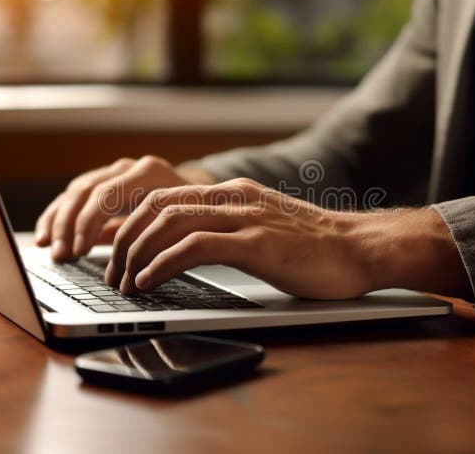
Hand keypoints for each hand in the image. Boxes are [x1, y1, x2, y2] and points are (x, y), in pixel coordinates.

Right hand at [34, 156, 215, 260]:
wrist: (201, 192)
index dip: (89, 223)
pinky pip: (73, 197)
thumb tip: (130, 270)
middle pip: (86, 191)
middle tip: (61, 256)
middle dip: (69, 225)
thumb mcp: (181, 223)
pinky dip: (58, 217)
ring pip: (75, 192)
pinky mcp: (103, 182)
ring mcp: (114, 172)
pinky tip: (45, 238)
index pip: (107, 195)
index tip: (80, 251)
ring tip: (48, 249)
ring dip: (58, 221)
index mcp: (149, 173)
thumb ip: (156, 237)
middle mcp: (128, 168)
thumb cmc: (195, 213)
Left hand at [105, 177, 471, 300]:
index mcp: (233, 193)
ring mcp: (245, 217)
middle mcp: (234, 197)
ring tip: (125, 282)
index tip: (117, 252)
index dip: (130, 223)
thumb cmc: (315, 248)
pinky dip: (163, 264)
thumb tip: (187, 250)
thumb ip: (228, 229)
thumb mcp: (264, 227)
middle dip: (124, 240)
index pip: (163, 197)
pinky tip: (150, 282)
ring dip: (137, 254)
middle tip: (113, 273)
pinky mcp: (256, 243)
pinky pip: (194, 247)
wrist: (361, 248)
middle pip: (156, 207)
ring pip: (169, 223)